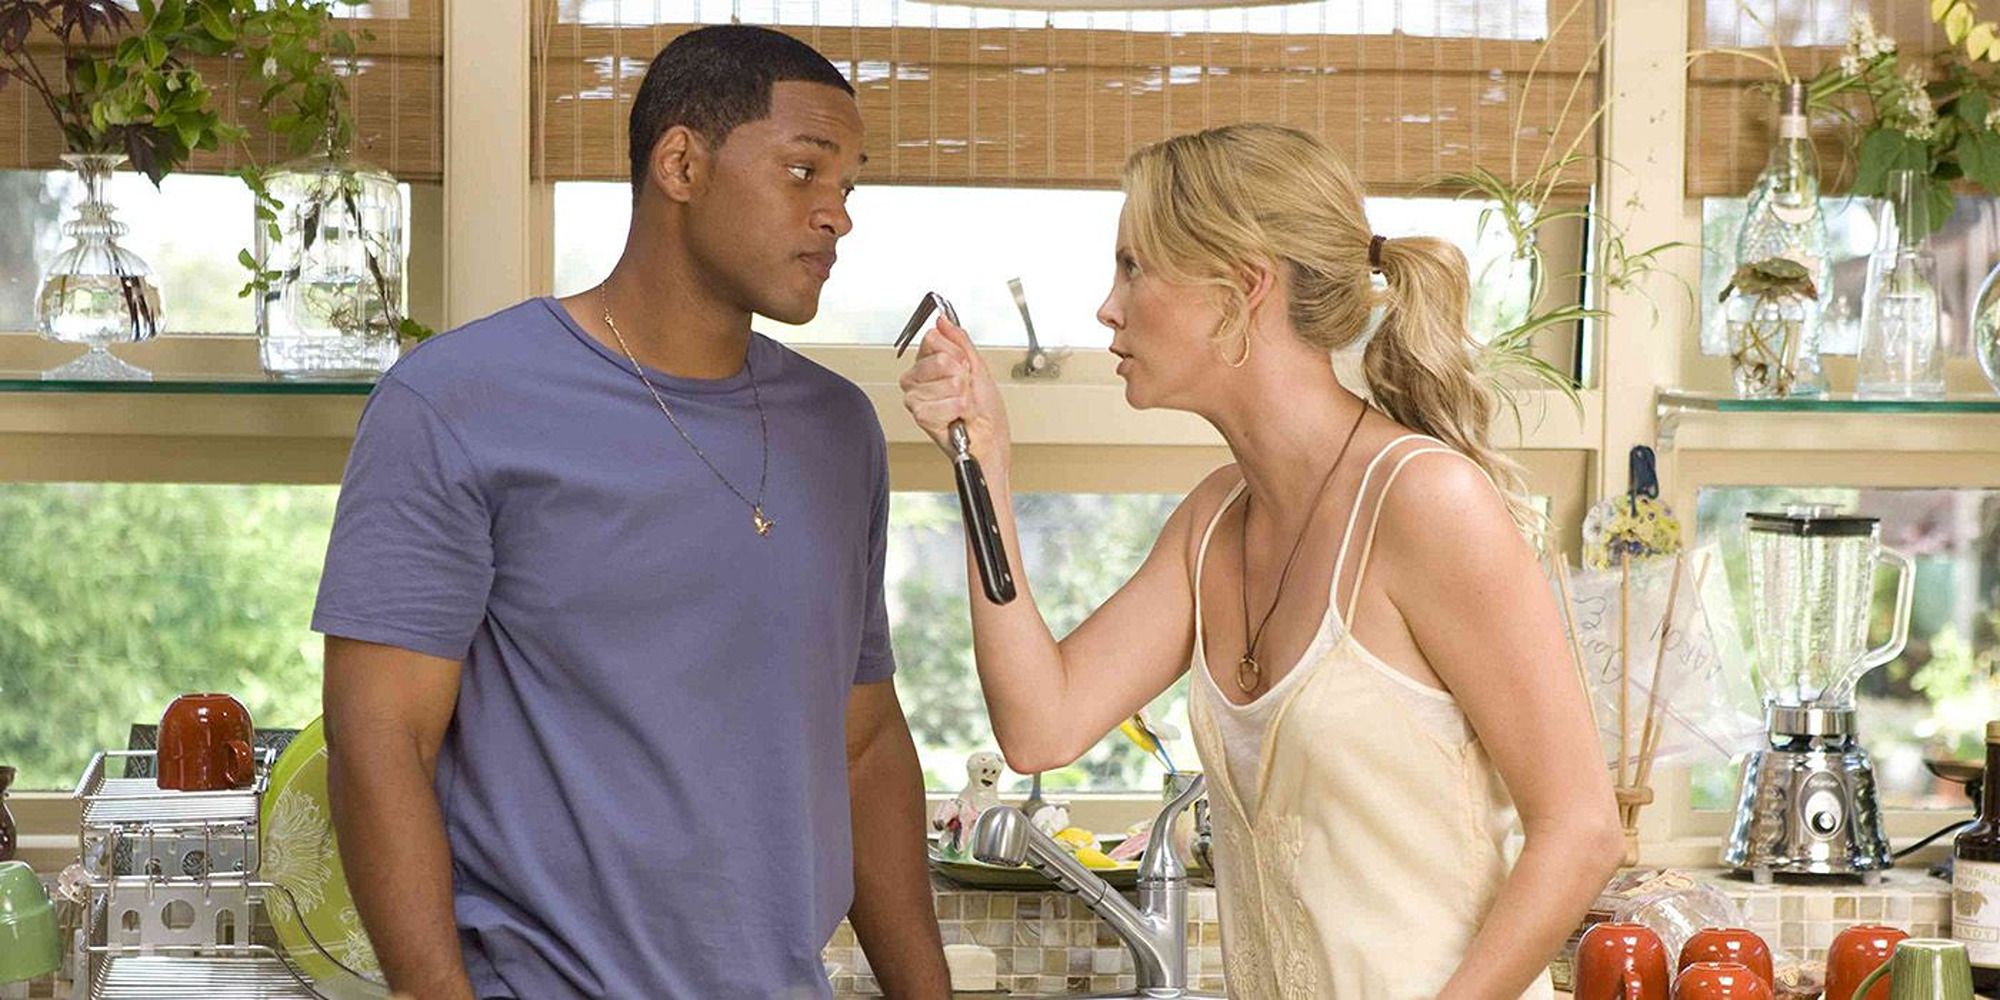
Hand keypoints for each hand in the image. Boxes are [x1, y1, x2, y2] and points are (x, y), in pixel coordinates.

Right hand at [898, 312, 1011, 469]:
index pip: (933, 338)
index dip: (957, 353)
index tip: (964, 366)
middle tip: (965, 389)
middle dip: (962, 376)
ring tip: (962, 404)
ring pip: (945, 382)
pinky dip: (958, 410)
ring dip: (962, 396)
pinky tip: (957, 416)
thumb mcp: (978, 365)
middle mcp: (917, 378)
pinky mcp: (920, 415)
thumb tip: (943, 320)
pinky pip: (943, 403)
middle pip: (940, 359)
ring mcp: (916, 397)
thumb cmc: (985, 409)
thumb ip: (959, 340)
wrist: (989, 439)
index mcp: (929, 361)